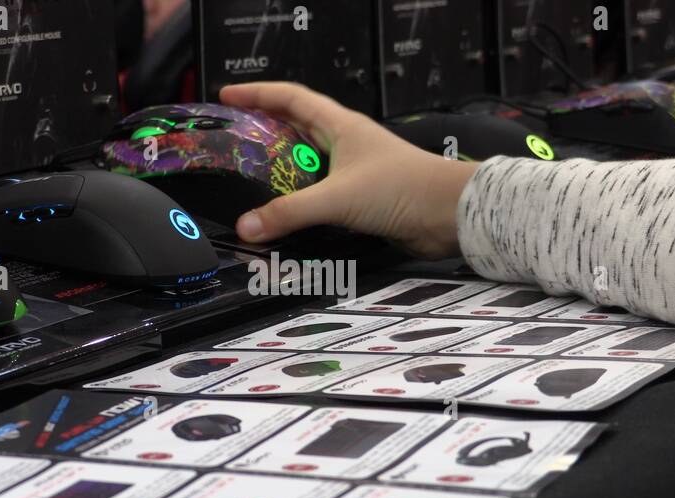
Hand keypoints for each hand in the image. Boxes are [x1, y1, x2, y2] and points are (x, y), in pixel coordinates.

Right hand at [219, 82, 478, 259]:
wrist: (448, 216)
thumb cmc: (402, 189)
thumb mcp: (337, 197)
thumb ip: (290, 212)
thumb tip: (247, 226)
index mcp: (340, 127)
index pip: (290, 98)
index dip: (257, 93)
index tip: (226, 96)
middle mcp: (346, 144)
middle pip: (296, 128)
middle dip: (263, 131)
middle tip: (232, 141)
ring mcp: (354, 172)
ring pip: (308, 165)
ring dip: (281, 171)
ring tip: (248, 181)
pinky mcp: (362, 199)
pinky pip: (321, 196)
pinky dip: (300, 202)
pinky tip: (284, 215)